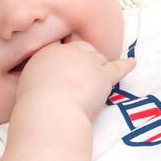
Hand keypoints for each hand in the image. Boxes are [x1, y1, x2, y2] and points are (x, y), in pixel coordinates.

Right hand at [14, 38, 137, 120]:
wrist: (50, 114)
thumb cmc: (35, 107)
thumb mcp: (27, 85)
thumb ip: (39, 78)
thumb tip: (46, 82)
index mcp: (47, 52)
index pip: (60, 46)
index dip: (65, 57)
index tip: (65, 66)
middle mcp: (68, 52)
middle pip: (82, 49)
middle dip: (83, 60)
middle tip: (80, 75)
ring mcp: (88, 62)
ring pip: (99, 59)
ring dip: (98, 69)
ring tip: (96, 80)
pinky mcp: (103, 76)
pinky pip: (118, 68)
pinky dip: (126, 66)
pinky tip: (133, 63)